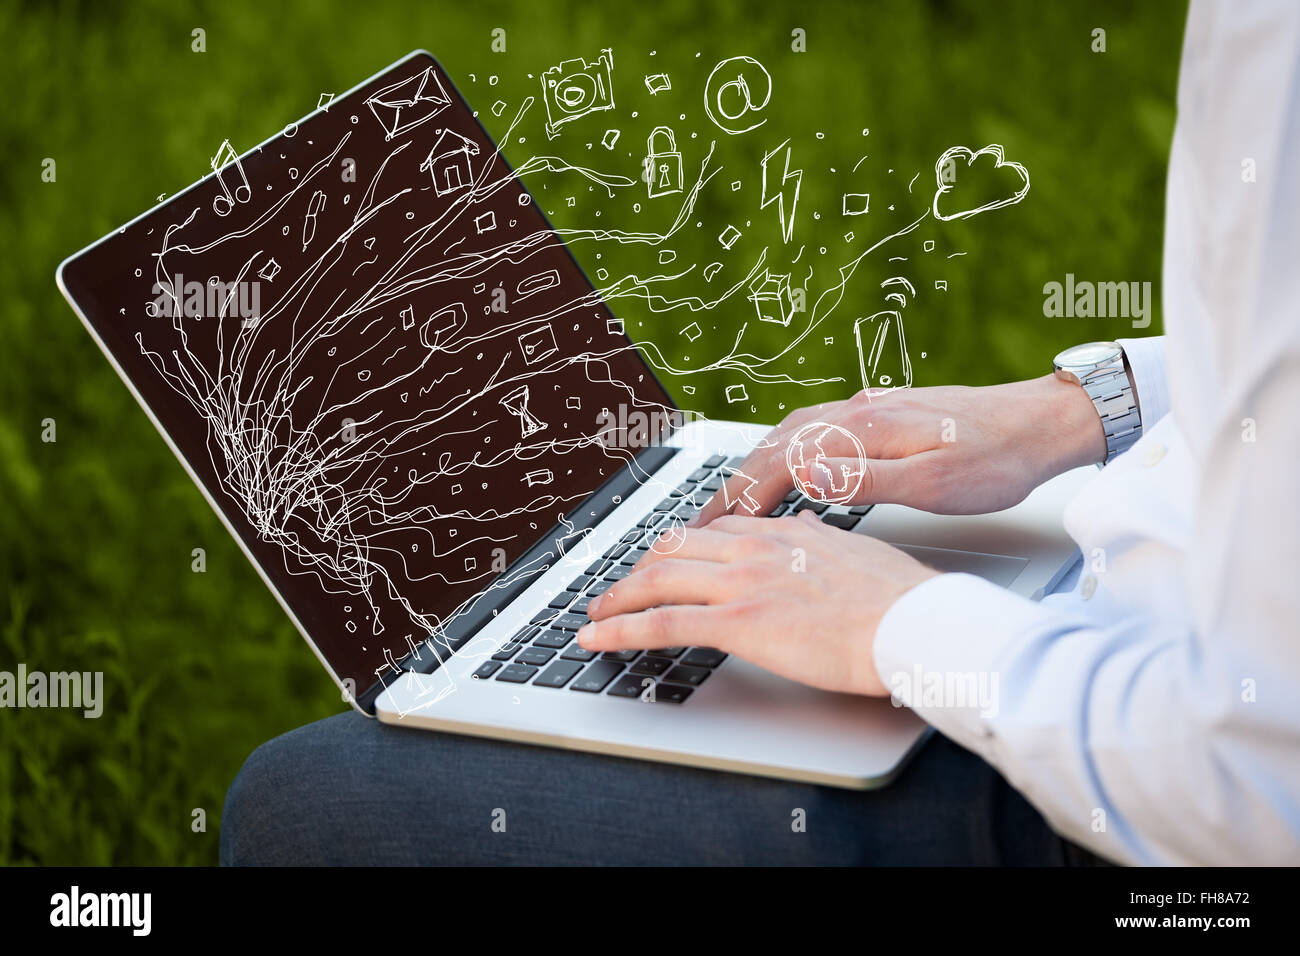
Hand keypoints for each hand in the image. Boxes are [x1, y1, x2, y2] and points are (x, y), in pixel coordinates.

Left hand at [577, 511, 939, 695]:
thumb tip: (803, 523)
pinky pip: (662, 623)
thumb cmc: (899, 599)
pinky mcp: (738, 622)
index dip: (674, 548)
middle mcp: (754, 548)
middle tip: (616, 589)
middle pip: (673, 549)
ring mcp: (742, 583)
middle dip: (636, 570)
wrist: (917, 624)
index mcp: (782, 533)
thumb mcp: (856, 550)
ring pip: (657, 580)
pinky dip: (620, 630)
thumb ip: (820, 536)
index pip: (709, 530)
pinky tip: (598, 639)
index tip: (657, 561)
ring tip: (594, 614)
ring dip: (616, 598)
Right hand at [692, 373, 1105, 523]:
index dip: (741, 498)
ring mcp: (864, 409)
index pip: (781, 463)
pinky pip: (810, 432)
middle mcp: (856, 411)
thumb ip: (869, 480)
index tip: (710, 530)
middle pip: (773, 446)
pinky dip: (779, 455)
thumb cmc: (999, 458)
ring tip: (723, 505)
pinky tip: (779, 472)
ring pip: (787, 436)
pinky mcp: (876, 415)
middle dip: (731, 486)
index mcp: (864, 428)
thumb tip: (806, 477)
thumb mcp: (938, 484)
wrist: (1042, 421)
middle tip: (695, 524)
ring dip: (750, 469)